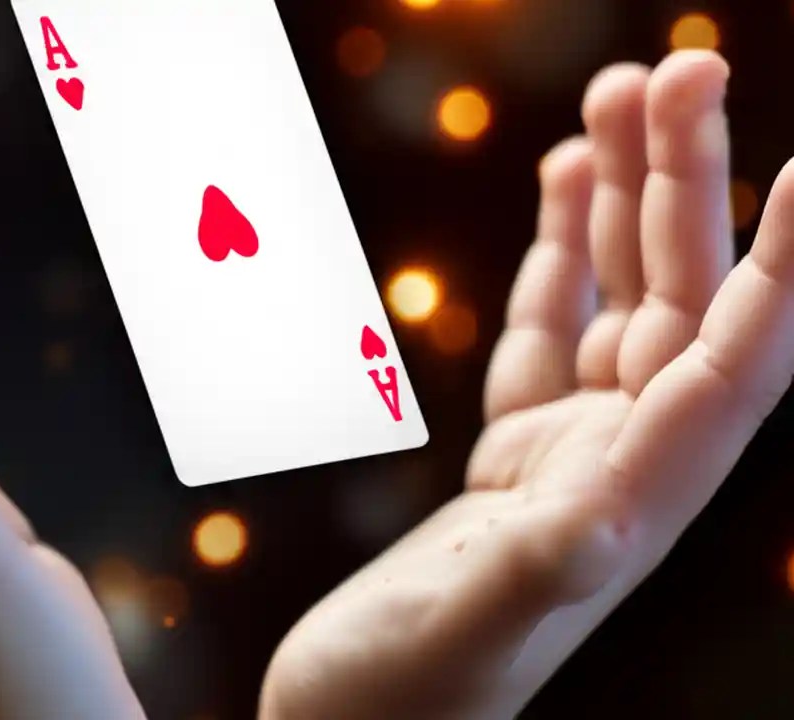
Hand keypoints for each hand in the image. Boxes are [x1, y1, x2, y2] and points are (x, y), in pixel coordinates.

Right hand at [261, 51, 792, 718]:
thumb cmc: (396, 700)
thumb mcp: (461, 636)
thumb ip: (531, 571)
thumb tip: (598, 516)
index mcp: (628, 509)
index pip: (734, 369)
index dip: (782, 269)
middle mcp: (619, 471)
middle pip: (680, 306)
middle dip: (686, 184)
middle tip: (675, 68)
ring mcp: (567, 457)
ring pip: (620, 303)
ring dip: (627, 199)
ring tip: (619, 93)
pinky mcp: (513, 454)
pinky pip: (554, 330)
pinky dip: (563, 254)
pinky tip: (564, 189)